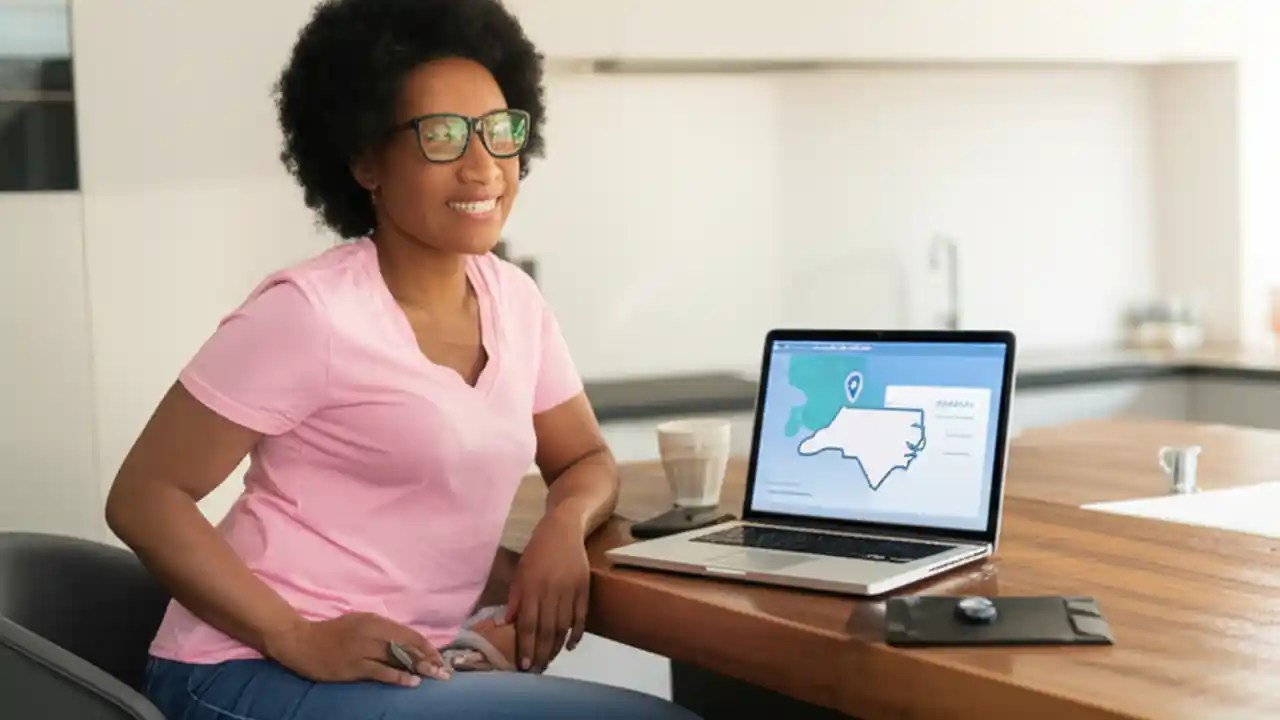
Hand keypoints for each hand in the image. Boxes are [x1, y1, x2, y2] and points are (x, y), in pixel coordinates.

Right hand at [265, 612, 450, 686]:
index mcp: (375, 620)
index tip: (439, 657)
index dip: (427, 646)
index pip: (409, 633)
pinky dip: (399, 677)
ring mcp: (363, 649)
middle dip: (429, 658)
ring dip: (419, 668)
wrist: (300, 642)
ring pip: (398, 657)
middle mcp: (372, 632)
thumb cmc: (331, 633)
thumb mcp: (359, 624)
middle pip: (408, 645)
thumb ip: (380, 631)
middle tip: (444, 671)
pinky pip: (382, 671)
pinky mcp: (354, 665)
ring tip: (434, 677)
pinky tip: (412, 682)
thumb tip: (402, 643)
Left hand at [504, 510, 589, 671]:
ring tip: (549, 662)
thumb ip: (514, 597)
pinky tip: (570, 647)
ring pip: (563, 626)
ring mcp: (569, 590)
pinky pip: (581, 616)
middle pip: (546, 629)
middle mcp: (550, 591)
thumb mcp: (520, 570)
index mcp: (531, 587)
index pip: (527, 624)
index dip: (525, 647)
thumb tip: (504, 623)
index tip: (523, 666)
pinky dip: (576, 633)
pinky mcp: (584, 589)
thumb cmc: (537, 551)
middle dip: (540, 653)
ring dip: (556, 647)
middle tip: (536, 671)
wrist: (564, 529)